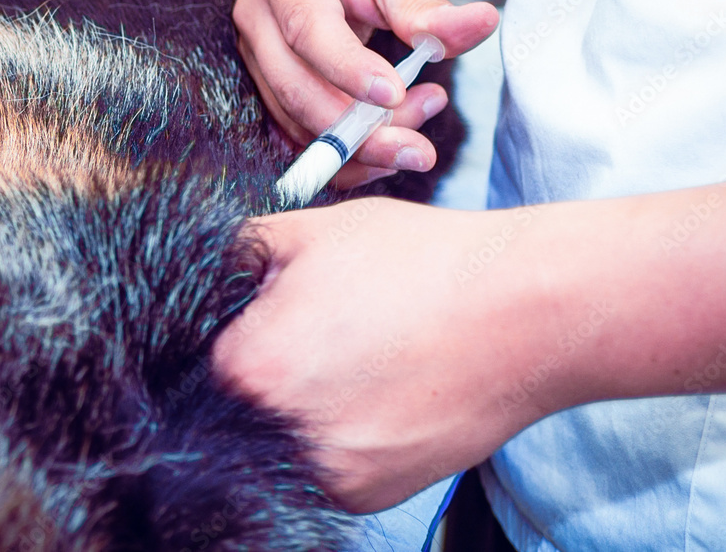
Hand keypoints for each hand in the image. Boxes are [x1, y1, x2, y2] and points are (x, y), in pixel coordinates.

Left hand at [212, 198, 542, 511]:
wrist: (523, 312)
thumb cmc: (420, 265)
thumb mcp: (311, 231)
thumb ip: (235, 253)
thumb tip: (201, 272)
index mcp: (247, 366)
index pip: (203, 357)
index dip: (238, 328)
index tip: (271, 316)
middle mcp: (274, 433)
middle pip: (239, 402)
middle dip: (272, 365)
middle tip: (325, 333)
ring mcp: (324, 472)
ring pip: (282, 435)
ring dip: (306, 403)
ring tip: (361, 356)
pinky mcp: (367, 495)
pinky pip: (328, 463)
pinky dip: (344, 432)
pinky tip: (382, 389)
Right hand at [233, 0, 498, 186]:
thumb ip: (431, 5)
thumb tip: (477, 26)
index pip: (308, 32)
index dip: (348, 71)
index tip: (395, 96)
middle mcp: (260, 18)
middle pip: (296, 90)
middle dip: (358, 132)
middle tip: (420, 148)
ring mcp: (262, 57)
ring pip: (299, 123)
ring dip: (361, 143)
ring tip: (421, 123)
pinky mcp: (276, 86)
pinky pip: (303, 134)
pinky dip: (348, 153)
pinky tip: (392, 142)